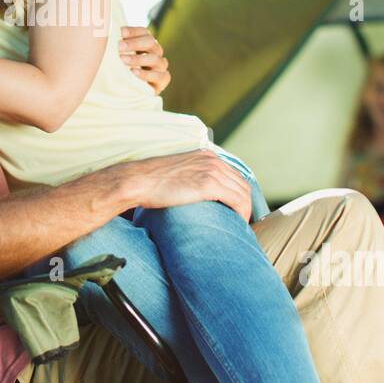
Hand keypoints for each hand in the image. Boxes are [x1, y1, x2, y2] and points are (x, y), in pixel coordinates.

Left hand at [119, 25, 170, 94]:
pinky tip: (134, 72)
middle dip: (134, 43)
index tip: (120, 32)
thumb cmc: (118, 71)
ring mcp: (160, 67)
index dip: (133, 31)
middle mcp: (155, 53)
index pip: (144, 32)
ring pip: (155, 58)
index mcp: (145, 44)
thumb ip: (115, 46)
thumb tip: (103, 32)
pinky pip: (161, 76)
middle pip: (150, 42)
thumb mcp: (117, 57)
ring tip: (123, 60)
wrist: (125, 95)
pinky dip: (146, 74)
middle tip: (119, 47)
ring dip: (138, 58)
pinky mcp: (161, 82)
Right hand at [119, 149, 252, 222]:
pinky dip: (241, 213)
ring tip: (239, 226)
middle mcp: (212, 160)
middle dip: (245, 204)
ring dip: (245, 211)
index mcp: (206, 156)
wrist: (137, 181)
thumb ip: (191, 178)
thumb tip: (195, 195)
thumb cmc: (150, 183)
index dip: (239, 194)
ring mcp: (211, 170)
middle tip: (241, 221)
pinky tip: (237, 223)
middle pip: (242, 184)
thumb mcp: (177, 173)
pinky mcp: (208, 183)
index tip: (236, 210)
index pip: (234, 175)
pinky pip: (237, 200)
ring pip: (243, 193)